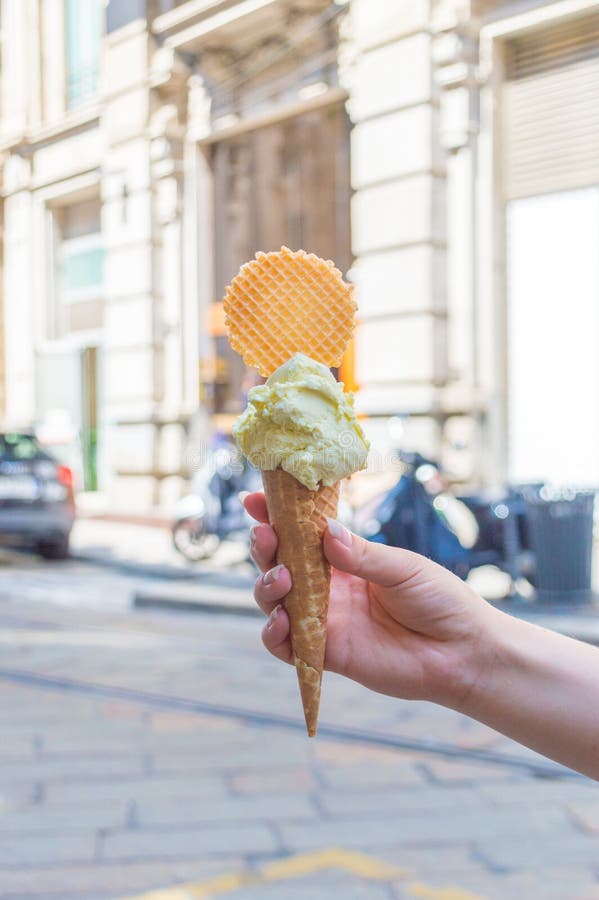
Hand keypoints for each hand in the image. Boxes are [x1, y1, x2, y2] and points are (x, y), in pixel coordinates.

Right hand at [243, 491, 498, 709]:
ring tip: (282, 578)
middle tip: (266, 535)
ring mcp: (324, 619)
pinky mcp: (326, 654)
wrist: (463, 652)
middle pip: (279, 563)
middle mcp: (327, 587)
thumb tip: (326, 532)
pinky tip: (281, 621)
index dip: (274, 516)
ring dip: (266, 586)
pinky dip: (273, 634)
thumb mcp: (404, 568)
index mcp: (345, 559)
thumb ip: (363, 555)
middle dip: (265, 547)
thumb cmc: (440, 600)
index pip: (300, 533)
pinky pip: (286, 646)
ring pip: (274, 601)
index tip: (254, 499)